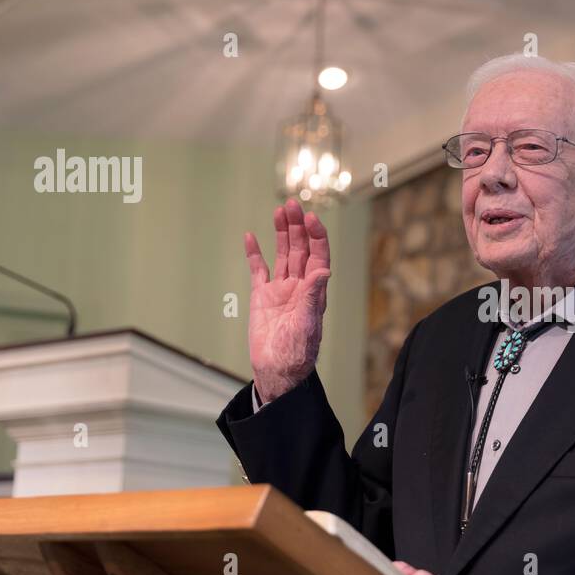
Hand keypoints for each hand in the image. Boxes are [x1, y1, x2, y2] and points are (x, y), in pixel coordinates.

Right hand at [245, 198, 330, 402]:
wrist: (277, 371)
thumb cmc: (297, 352)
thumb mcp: (307, 323)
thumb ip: (313, 295)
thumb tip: (324, 270)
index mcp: (314, 291)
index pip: (318, 255)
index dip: (316, 236)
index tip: (311, 217)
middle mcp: (299, 286)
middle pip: (300, 249)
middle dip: (298, 226)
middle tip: (292, 204)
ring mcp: (280, 290)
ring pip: (283, 254)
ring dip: (282, 233)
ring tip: (279, 210)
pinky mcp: (262, 297)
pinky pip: (258, 270)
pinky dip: (254, 253)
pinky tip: (250, 236)